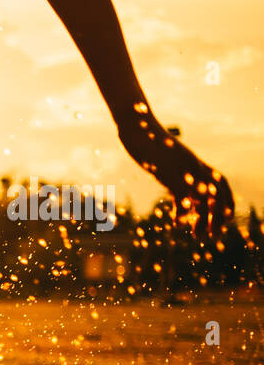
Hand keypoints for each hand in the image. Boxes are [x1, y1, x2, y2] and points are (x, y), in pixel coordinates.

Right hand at [119, 109, 234, 240]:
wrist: (137, 127)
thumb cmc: (147, 143)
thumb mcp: (165, 160)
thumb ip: (174, 173)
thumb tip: (174, 184)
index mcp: (195, 163)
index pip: (220, 182)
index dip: (227, 200)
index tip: (224, 220)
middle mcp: (195, 166)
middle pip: (218, 192)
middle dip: (219, 215)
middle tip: (214, 236)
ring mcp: (184, 168)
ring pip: (204, 196)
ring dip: (205, 218)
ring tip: (199, 237)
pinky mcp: (169, 171)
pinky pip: (182, 193)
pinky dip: (183, 210)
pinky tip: (178, 223)